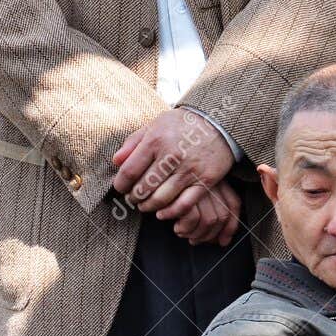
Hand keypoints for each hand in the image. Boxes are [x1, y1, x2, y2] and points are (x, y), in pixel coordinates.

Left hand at [112, 109, 235, 217]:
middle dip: (134, 197)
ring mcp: (189, 169)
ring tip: (145, 205)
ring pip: (161, 199)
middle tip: (132, 199)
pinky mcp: (205, 180)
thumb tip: (116, 162)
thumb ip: (133, 142)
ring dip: (148, 206)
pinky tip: (162, 213)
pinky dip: (170, 213)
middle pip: (144, 188)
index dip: (121, 185)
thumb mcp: (155, 124)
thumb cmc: (182, 124)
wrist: (219, 122)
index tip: (121, 188)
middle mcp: (172, 155)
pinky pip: (184, 204)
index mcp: (156, 140)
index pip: (129, 171)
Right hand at [160, 177, 241, 245]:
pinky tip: (169, 222)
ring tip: (179, 230)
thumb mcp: (189, 188)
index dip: (230, 226)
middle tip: (193, 239)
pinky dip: (182, 227)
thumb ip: (207, 207)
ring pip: (208, 220)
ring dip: (193, 233)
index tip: (222, 241)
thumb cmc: (166, 179)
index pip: (233, 203)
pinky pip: (192, 217)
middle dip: (208, 235)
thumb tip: (221, 241)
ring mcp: (199, 184)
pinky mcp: (184, 189)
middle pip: (222, 215)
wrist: (142, 155)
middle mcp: (211, 180)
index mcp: (216, 177)